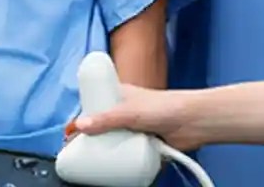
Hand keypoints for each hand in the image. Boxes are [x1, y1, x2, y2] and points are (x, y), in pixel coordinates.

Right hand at [68, 84, 205, 152]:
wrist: (194, 122)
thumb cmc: (166, 106)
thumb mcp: (130, 111)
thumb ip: (106, 119)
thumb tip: (81, 126)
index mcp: (119, 95)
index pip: (93, 105)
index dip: (80, 118)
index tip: (69, 133)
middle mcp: (125, 111)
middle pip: (102, 126)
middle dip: (90, 139)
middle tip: (79, 152)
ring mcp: (135, 128)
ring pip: (115, 141)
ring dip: (106, 151)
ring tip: (93, 164)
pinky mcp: (145, 142)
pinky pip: (129, 152)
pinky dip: (122, 160)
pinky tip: (115, 168)